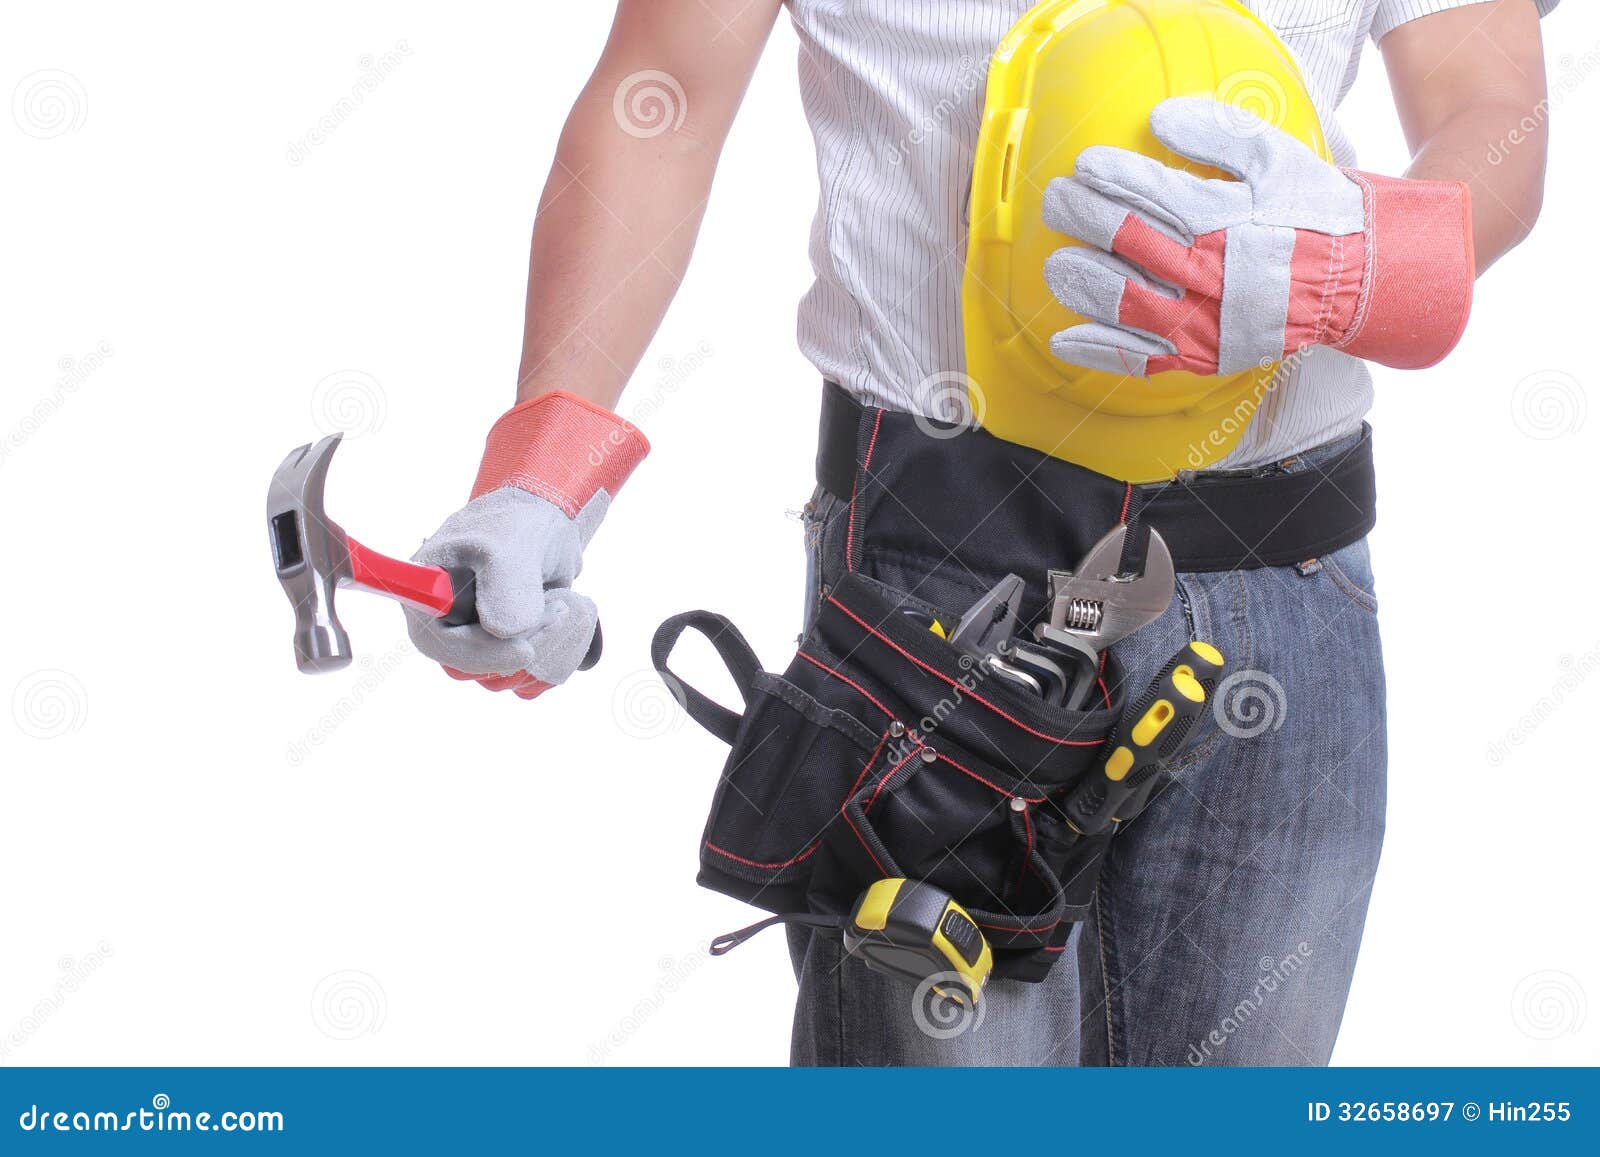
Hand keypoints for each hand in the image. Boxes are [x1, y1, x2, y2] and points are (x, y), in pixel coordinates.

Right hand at [405, 390, 647, 698]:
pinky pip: (523, 678)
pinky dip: (551, 660)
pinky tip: (565, 624)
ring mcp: (473, 639)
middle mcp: (443, 620)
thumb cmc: (520, 524)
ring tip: (561, 607)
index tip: (523, 648)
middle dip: (519, 648)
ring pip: (499, 677)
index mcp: (425, 589)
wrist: (550, 527)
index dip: (474, 654)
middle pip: (469, 667)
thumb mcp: (512, 543)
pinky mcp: (502, 650)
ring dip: (540, 651)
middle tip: (558, 614)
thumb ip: (506, 582)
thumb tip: (502, 630)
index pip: (432, 641)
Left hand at [1042, 96, 1473, 377]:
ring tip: (1055, 264)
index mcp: (1225, 220)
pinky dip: (1099, 351)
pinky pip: (1141, 358)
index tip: (1084, 166)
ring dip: (1080, 282)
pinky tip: (1064, 339)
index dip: (1110, 178)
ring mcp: (1203, 321)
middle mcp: (1209, 273)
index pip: (1150, 194)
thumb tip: (1159, 120)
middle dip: (1082, 218)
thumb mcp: (1276, 158)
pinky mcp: (1203, 356)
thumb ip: (1216, 135)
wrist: (1362, 278)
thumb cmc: (1314, 211)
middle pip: (1126, 243)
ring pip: (1123, 302)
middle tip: (1057, 201)